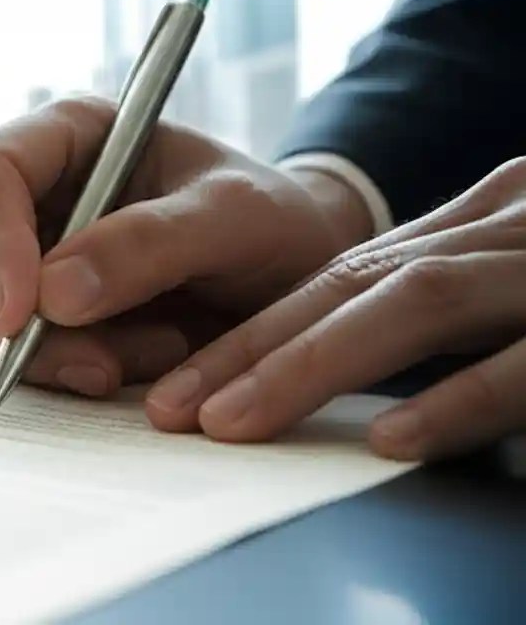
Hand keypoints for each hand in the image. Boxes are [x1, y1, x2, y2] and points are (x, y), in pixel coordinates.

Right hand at [0, 97, 372, 394]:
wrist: (299, 280)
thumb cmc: (273, 223)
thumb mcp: (236, 218)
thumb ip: (150, 244)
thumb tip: (50, 295)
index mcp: (70, 137)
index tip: (22, 313)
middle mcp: (36, 196)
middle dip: (26, 324)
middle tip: (103, 366)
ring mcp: (33, 263)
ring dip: (60, 358)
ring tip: (161, 352)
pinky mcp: (44, 322)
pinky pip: (19, 361)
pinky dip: (72, 377)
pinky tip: (142, 366)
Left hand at [147, 158, 525, 460]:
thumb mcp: (508, 277)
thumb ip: (431, 307)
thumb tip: (316, 365)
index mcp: (474, 223)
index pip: (341, 275)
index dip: (251, 337)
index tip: (176, 394)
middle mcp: (499, 230)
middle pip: (355, 283)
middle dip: (252, 351)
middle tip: (169, 412)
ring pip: (421, 301)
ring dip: (314, 364)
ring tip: (231, 423)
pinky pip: (524, 362)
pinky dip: (457, 399)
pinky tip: (390, 437)